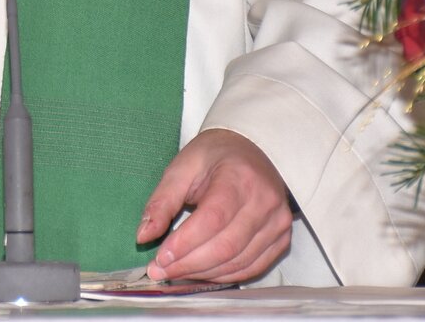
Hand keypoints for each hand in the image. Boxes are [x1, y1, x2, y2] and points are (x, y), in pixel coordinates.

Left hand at [138, 129, 292, 284]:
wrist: (251, 149)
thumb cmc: (213, 157)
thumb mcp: (182, 167)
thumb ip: (162, 201)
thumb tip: (143, 236)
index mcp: (239, 177)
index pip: (213, 219)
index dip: (185, 243)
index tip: (160, 258)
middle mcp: (265, 202)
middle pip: (226, 247)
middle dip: (189, 264)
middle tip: (160, 271)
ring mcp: (277, 222)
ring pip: (239, 262)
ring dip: (203, 274)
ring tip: (175, 273)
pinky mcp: (281, 238)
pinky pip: (252, 267)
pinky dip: (224, 275)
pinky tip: (201, 273)